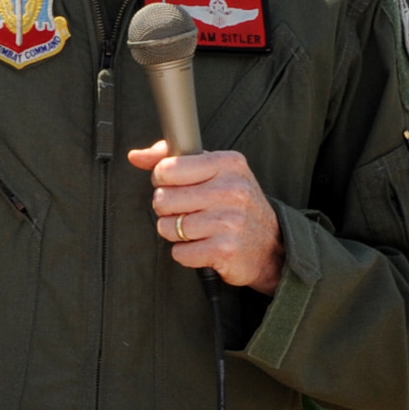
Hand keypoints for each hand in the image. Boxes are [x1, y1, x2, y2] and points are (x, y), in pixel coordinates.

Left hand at [125, 140, 285, 294]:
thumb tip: (135, 156)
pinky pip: (180, 252)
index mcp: (228, 163)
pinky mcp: (225, 250)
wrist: (273, 247)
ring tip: (198, 230)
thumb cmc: (236, 205)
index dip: (163, 181)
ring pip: (168, 227)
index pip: (167, 169)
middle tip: (189, 212)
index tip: (177, 187)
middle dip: (168, 210)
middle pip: (163, 199)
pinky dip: (186, 253)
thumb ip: (173, 159)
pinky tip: (205, 246)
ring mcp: (230, 221)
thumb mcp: (215, 172)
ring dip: (176, 233)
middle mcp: (232, 189)